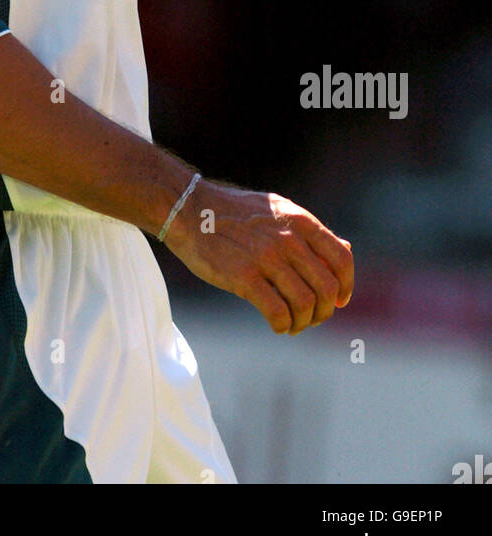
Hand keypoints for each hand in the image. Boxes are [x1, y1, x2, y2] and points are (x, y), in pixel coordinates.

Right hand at [166, 180, 353, 334]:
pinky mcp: (244, 277)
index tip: (338, 301)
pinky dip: (283, 326)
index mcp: (299, 221)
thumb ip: (310, 232)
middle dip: (323, 311)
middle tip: (311, 318)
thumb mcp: (278, 210)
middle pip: (326, 288)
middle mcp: (288, 238)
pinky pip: (277, 312)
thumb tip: (347, 249)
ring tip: (292, 324)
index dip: (346, 286)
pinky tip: (277, 325)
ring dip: (303, 323)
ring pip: (305, 304)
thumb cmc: (234, 213)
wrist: (189, 209)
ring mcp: (266, 257)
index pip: (341, 260)